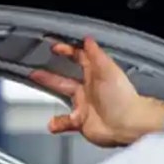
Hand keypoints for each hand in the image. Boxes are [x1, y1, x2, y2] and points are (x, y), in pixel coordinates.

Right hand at [29, 37, 160, 147]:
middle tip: (35, 71)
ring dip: (51, 97)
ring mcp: (85, 106)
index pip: (79, 58)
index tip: (54, 47)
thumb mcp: (108, 70)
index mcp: (96, 75)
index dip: (67, 51)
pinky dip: (57, 123)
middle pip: (65, 79)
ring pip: (63, 99)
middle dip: (49, 75)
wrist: (128, 125)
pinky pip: (65, 123)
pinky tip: (53, 123)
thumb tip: (88, 39)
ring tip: (38, 97)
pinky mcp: (82, 122)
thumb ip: (96, 55)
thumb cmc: (123, 97)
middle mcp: (89, 90)